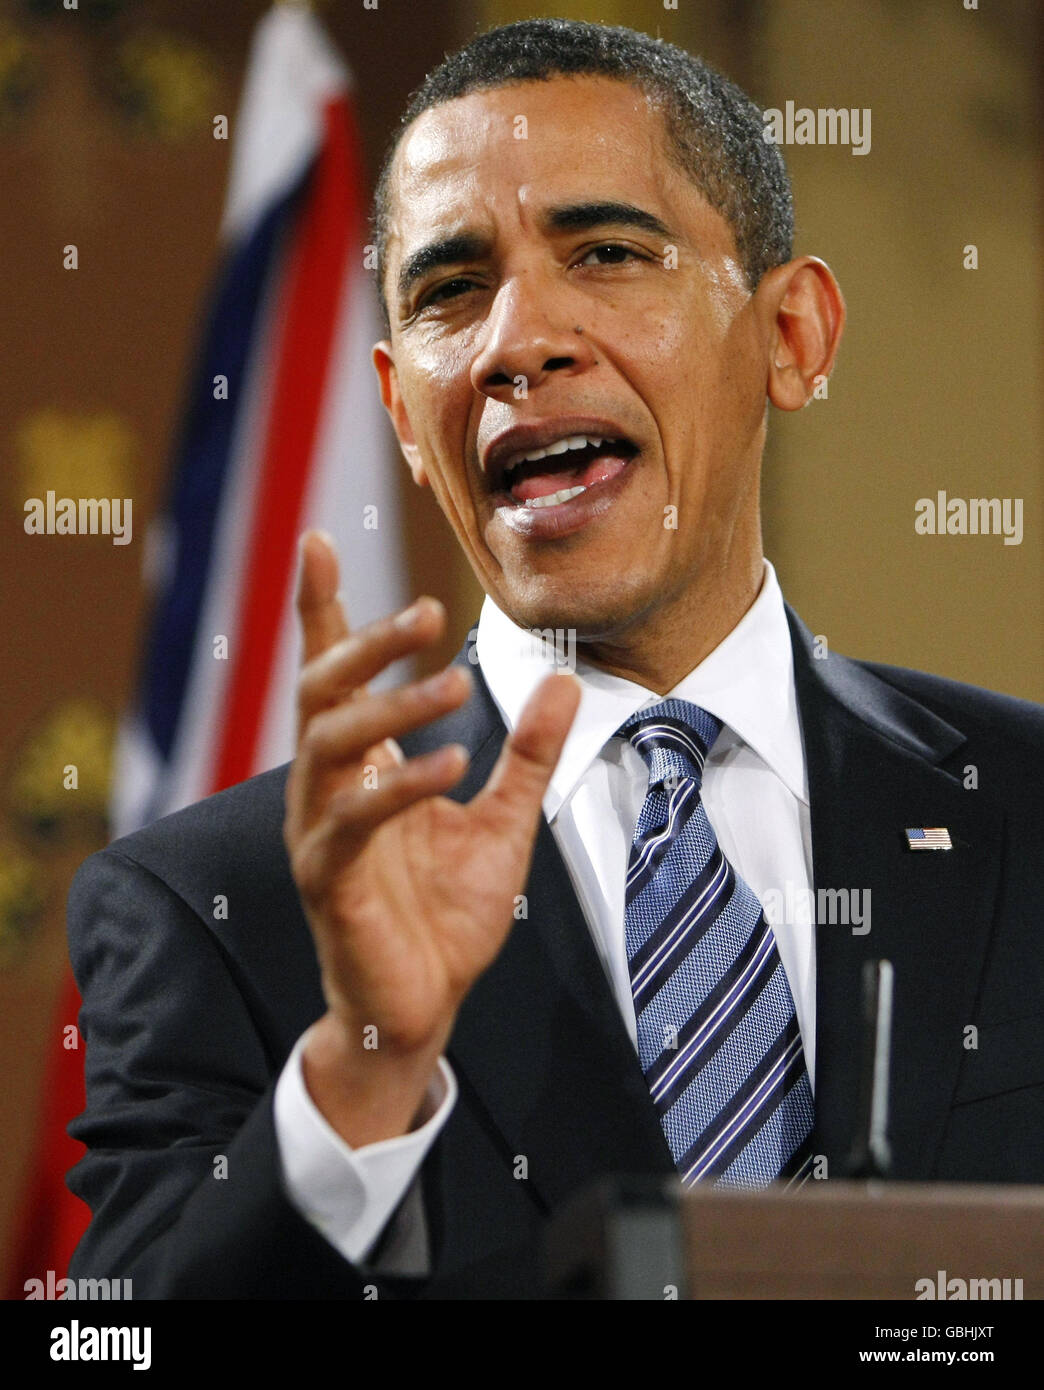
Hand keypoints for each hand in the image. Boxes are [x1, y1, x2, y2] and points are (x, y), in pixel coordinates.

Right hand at [284, 531, 579, 1143]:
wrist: (425, 1003)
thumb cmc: (449, 913)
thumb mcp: (505, 820)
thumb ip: (530, 753)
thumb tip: (564, 679)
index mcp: (362, 764)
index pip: (331, 672)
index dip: (321, 608)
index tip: (321, 540)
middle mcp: (328, 786)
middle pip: (321, 690)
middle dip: (367, 643)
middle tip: (428, 612)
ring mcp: (320, 830)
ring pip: (329, 743)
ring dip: (391, 706)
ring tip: (455, 685)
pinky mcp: (328, 880)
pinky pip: (351, 820)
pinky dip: (400, 785)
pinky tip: (451, 764)